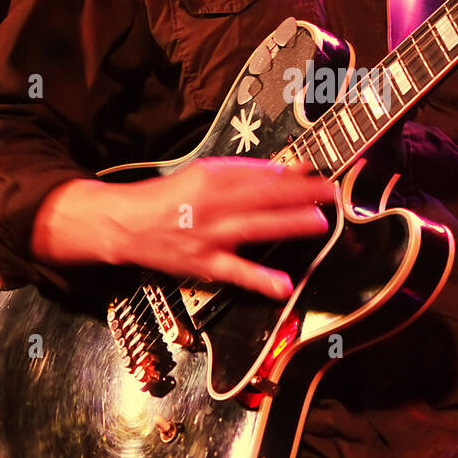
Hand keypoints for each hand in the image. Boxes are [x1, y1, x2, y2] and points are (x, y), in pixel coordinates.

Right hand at [32, 158, 335, 298]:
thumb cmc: (168, 197)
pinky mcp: (203, 262)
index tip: (319, 173)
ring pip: (254, 227)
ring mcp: (209, 235)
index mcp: (212, 178)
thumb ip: (242, 173)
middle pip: (263, 196)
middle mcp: (212, 204)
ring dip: (288, 224)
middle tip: (332, 193)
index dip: (292, 174)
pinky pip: (235, 271)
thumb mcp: (203, 173)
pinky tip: (283, 285)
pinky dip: (259, 280)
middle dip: (301, 194)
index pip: (259, 173)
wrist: (126, 223)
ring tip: (319, 222)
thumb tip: (282, 172)